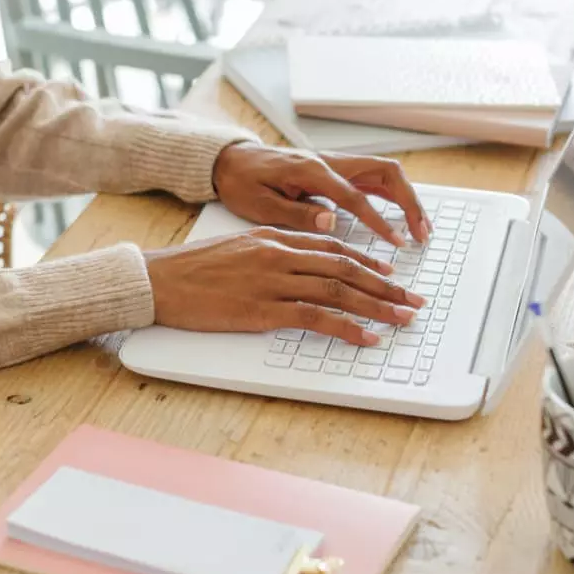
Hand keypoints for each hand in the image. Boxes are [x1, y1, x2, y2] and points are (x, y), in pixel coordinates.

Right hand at [144, 228, 426, 345]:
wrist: (161, 280)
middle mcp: (281, 254)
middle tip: (412, 300)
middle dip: (386, 285)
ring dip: (377, 306)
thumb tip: (299, 263)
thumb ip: (272, 251)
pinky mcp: (264, 309)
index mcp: (275, 237)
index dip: (368, 261)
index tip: (391, 274)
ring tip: (402, 318)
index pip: (334, 247)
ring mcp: (274, 281)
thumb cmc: (192, 268)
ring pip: (339, 290)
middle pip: (346, 267)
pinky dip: (347, 328)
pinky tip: (366, 337)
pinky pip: (316, 317)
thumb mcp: (237, 247)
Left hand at [212, 143, 431, 246]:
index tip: (397, 242)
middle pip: (385, 173)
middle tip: (422, 232)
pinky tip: (399, 217)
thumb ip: (296, 213)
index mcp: (312, 171)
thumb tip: (331, 222)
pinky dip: (390, 196)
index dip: (379, 220)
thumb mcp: (259, 204)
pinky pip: (370, 180)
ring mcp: (333, 165)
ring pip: (383, 174)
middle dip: (409, 202)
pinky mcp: (332, 171)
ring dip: (405, 198)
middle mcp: (328, 163)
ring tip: (420, 228)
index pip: (356, 196)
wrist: (229, 161)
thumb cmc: (240, 182)